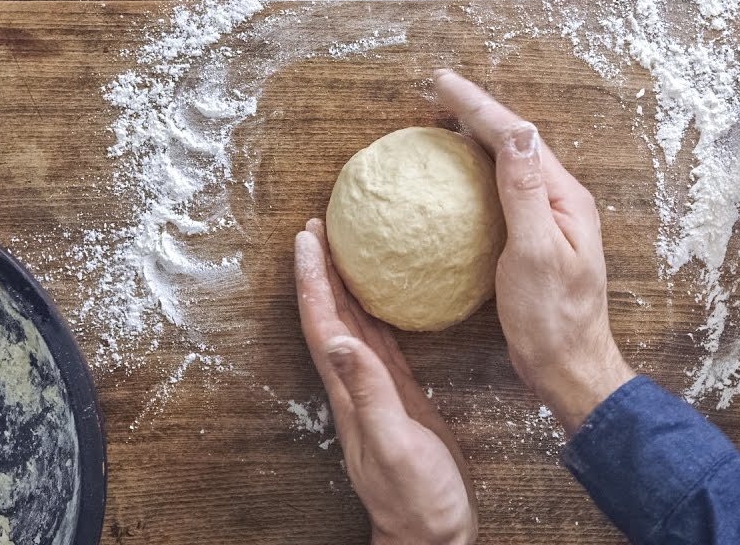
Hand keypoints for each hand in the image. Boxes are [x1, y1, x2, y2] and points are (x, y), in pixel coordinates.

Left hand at [294, 219, 476, 544]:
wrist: (432, 534)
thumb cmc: (416, 498)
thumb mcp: (394, 444)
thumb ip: (370, 393)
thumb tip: (340, 340)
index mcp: (350, 392)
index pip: (323, 324)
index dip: (313, 280)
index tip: (307, 237)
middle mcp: (356, 385)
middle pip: (330, 316)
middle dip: (320, 270)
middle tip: (318, 225)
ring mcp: (377, 392)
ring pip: (352, 325)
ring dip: (341, 286)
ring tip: (342, 248)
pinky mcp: (401, 398)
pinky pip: (379, 343)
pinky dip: (373, 314)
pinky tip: (380, 299)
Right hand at [434, 69, 634, 433]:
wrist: (569, 368)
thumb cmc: (552, 320)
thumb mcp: (535, 254)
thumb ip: (523, 193)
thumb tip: (516, 133)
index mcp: (563, 198)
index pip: (518, 136)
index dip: (478, 106)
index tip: (441, 84)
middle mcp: (559, 201)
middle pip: (516, 141)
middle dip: (477, 110)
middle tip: (438, 90)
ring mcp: (547, 220)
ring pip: (509, 162)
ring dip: (478, 135)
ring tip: (444, 118)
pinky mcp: (532, 240)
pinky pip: (502, 191)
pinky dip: (477, 172)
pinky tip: (455, 177)